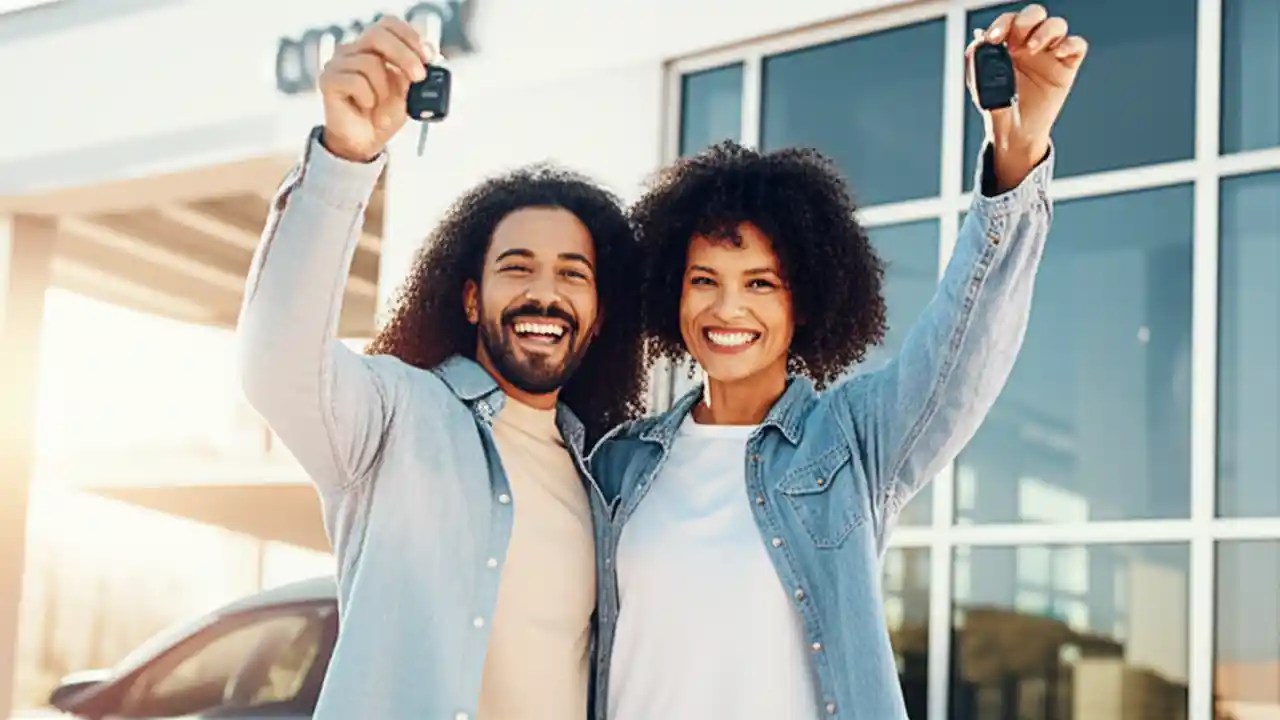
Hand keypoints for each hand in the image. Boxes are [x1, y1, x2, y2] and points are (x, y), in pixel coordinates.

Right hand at [318, 16, 436, 162]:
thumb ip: (415, 72)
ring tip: (381, 107)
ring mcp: (338, 64)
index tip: (428, 56)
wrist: (365, 142)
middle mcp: (353, 50)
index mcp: (373, 48)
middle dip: (404, 55)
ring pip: (369, 63)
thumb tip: (429, 55)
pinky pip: (355, 82)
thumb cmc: (384, 115)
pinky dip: (368, 98)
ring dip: (384, 90)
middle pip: (377, 35)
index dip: (409, 36)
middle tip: (419, 76)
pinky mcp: (328, 80)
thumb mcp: (408, 92)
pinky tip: (366, 107)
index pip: (388, 24)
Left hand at [966, 4, 1087, 189]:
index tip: (994, 38)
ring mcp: (1050, 53)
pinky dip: (1070, 44)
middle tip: (1016, 41)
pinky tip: (1057, 54)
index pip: (1010, 20)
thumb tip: (979, 37)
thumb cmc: (998, 106)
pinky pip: (1077, 45)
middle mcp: (1030, 43)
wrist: (1014, 132)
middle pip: (1035, 15)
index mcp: (1009, 43)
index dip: (1002, 23)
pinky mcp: (1066, 66)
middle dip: (1025, 21)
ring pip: (1057, 25)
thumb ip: (976, 59)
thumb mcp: (979, 83)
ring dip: (1044, 31)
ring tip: (1031, 49)